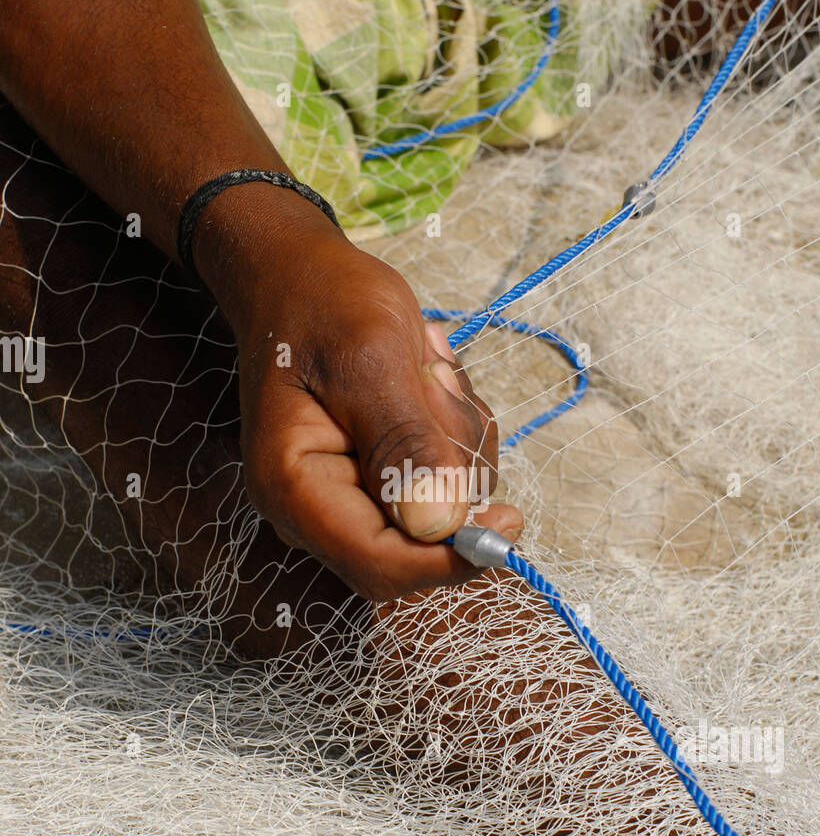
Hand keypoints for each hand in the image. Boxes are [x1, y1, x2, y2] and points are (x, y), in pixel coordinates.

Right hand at [197, 190, 522, 600]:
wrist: (299, 271)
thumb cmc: (323, 301)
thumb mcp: (370, 355)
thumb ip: (404, 439)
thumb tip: (439, 524)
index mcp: (294, 488)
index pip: (378, 564)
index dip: (449, 558)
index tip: (510, 520)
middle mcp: (316, 508)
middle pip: (420, 542)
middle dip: (455, 470)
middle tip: (436, 381)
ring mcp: (351, 495)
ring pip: (447, 507)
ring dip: (460, 437)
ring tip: (426, 368)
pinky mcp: (381, 477)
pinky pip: (451, 478)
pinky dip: (459, 430)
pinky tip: (429, 379)